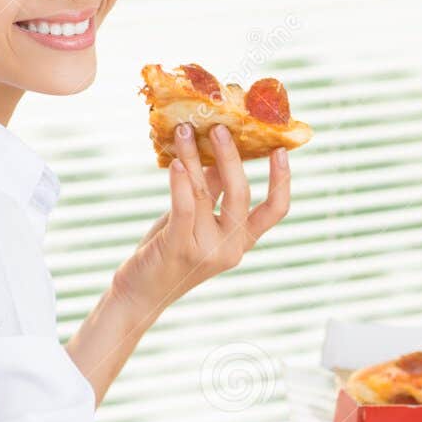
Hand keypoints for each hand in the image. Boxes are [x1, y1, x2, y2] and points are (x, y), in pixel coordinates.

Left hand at [113, 122, 290, 314]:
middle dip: (231, 156)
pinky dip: (179, 182)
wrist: (140, 294)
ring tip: (184, 131)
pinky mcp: (179, 249)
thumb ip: (211, 191)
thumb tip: (217, 148)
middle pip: (241, 194)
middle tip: (220, 128)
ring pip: (205, 192)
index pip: (275, 211)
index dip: (282, 180)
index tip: (280, 149)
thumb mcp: (197, 221)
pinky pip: (184, 208)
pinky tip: (175, 161)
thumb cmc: (169, 251)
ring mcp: (206, 250)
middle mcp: (230, 248)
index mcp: (241, 241)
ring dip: (193, 157)